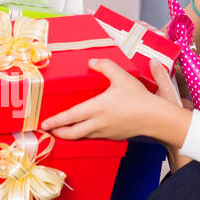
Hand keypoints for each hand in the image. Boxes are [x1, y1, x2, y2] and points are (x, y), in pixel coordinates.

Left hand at [41, 58, 189, 145]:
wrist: (155, 118)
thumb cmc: (138, 98)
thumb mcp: (122, 77)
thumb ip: (105, 66)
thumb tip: (91, 61)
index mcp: (96, 108)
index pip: (70, 116)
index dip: (56, 121)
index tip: (44, 123)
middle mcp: (98, 123)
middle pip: (72, 133)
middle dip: (58, 132)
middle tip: (49, 130)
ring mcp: (105, 132)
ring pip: (82, 137)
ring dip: (70, 135)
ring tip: (62, 130)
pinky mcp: (112, 136)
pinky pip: (94, 137)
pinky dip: (84, 135)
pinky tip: (84, 130)